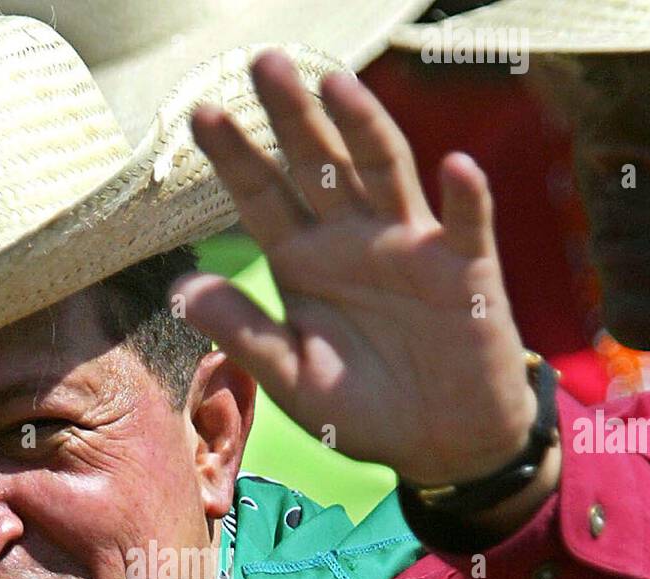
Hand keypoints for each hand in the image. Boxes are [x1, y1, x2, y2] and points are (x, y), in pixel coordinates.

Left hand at [175, 51, 547, 490]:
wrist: (439, 443)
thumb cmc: (363, 409)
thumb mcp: (292, 379)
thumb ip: (244, 333)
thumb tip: (181, 288)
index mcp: (304, 264)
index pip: (262, 198)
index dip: (234, 157)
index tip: (200, 115)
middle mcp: (352, 241)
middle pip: (318, 165)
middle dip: (291, 116)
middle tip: (263, 64)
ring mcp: (410, 247)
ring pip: (385, 173)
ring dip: (365, 129)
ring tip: (337, 85)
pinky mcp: (464, 270)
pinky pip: (467, 226)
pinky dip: (465, 198)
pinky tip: (456, 167)